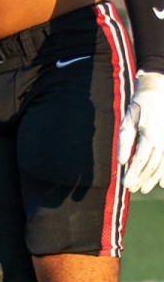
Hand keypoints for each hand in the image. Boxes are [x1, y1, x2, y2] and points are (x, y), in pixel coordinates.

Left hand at [120, 70, 163, 194]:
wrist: (157, 92)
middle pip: (152, 166)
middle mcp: (162, 140)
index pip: (140, 160)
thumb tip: (121, 162)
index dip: (133, 174)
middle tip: (133, 190)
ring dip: (154, 179)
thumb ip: (124, 142)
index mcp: (149, 135)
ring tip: (144, 189)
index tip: (126, 185)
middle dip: (142, 179)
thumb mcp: (127, 122)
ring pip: (163, 165)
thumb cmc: (138, 107)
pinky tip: (163, 183)